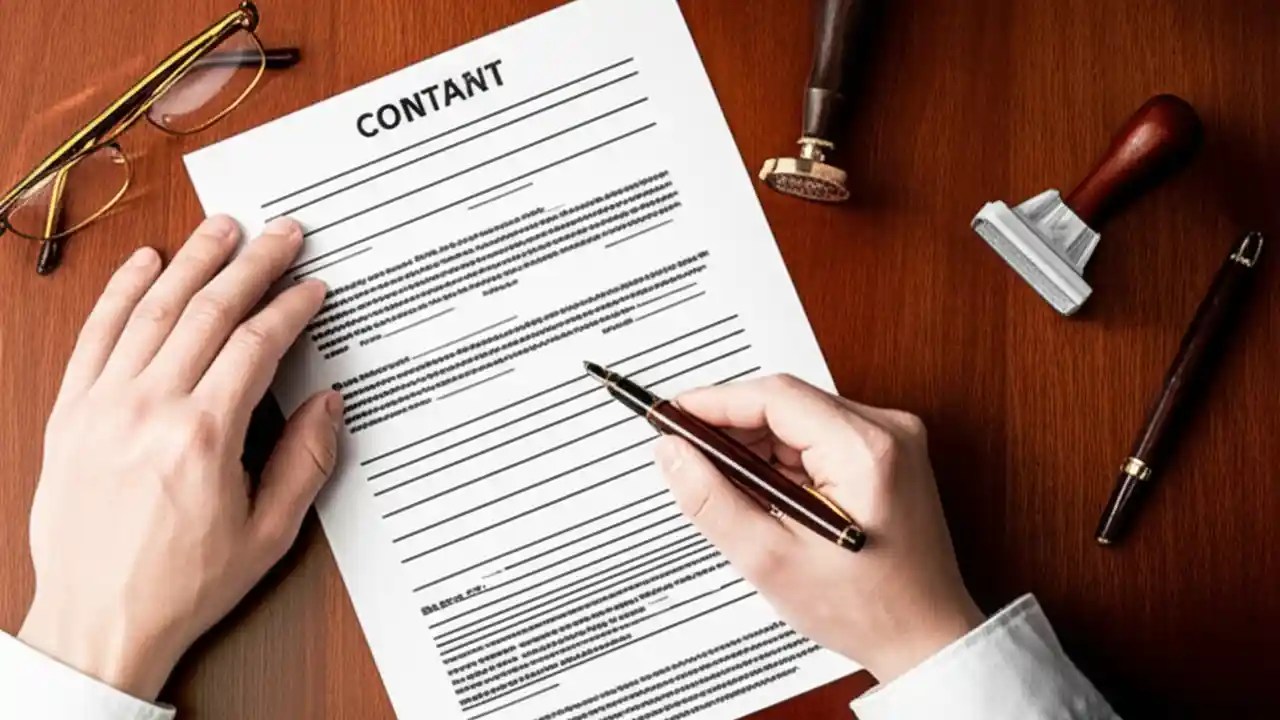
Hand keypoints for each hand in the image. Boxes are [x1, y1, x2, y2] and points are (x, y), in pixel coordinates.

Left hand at [18, 216, 340, 700]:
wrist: (97, 620)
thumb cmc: (181, 584)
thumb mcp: (268, 535)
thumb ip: (305, 462)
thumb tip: (327, 404)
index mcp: (204, 437)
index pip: (256, 344)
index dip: (291, 306)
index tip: (311, 287)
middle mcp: (150, 409)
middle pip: (208, 311)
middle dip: (252, 263)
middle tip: (281, 233)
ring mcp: (103, 406)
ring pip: (153, 310)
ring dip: (192, 261)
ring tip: (222, 229)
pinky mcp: (71, 413)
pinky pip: (95, 335)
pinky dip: (120, 292)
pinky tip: (144, 263)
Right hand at [654, 374, 981, 682]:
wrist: (925, 638)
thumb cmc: (867, 609)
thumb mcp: (770, 559)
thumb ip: (711, 500)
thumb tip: (673, 454)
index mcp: (865, 449)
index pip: (774, 396)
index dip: (714, 402)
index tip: (672, 415)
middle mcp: (887, 431)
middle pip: (786, 403)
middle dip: (732, 428)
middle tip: (687, 456)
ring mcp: (891, 440)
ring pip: (799, 419)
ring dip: (757, 446)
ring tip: (729, 490)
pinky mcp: (887, 454)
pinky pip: (818, 437)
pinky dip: (783, 459)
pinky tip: (764, 494)